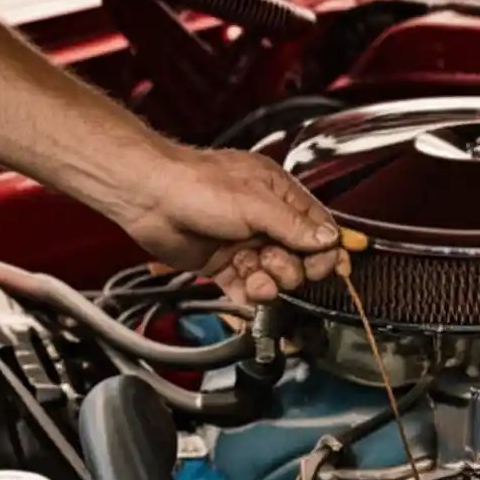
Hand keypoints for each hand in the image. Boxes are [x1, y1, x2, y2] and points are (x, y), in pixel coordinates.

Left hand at [121, 146, 346, 303]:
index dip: (326, 251)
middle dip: (291, 267)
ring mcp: (244, 244)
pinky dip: (250, 293)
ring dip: (268, 280)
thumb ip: (293, 225)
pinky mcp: (224, 265)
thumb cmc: (197, 186)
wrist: (151, 198)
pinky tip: (245, 286)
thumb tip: (329, 240)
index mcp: (279, 195)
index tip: (329, 268)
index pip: (318, 228)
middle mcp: (265, 221)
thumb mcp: (255, 203)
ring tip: (252, 271)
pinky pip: (248, 289)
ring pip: (274, 277)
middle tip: (273, 261)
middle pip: (299, 258)